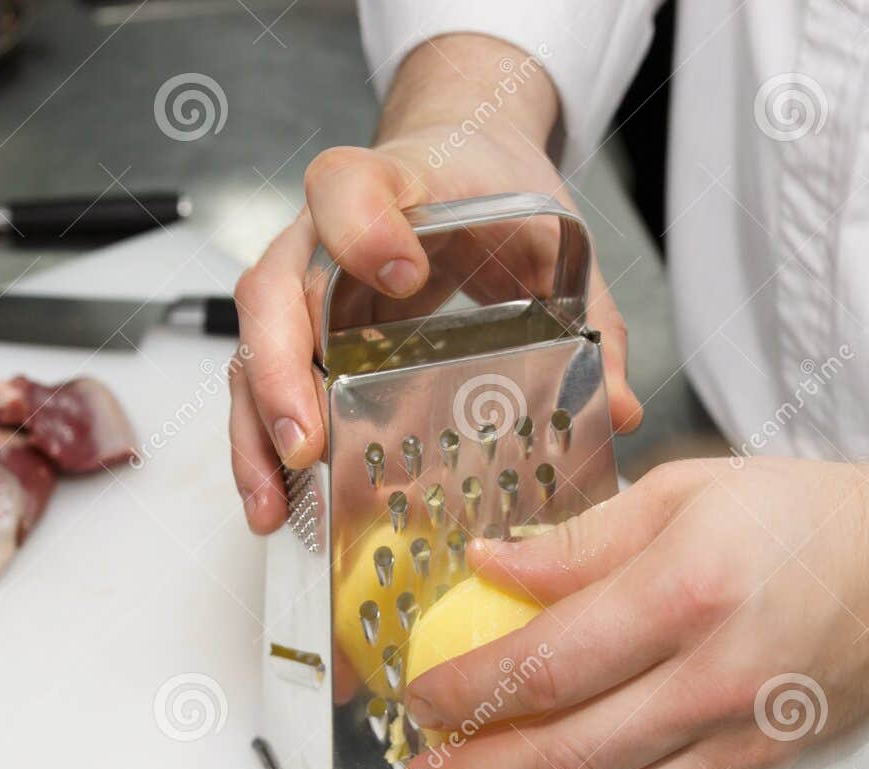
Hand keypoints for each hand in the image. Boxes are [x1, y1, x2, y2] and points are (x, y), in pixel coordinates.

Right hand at [229, 34, 640, 533]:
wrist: (457, 165)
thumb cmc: (490, 195)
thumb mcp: (554, 239)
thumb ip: (591, 320)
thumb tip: (617, 409)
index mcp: (391, 186)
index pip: (348, 186)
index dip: (362, 225)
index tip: (401, 269)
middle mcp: (321, 236)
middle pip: (272, 290)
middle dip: (281, 373)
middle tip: (307, 441)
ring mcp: (299, 286)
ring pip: (251, 350)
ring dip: (256, 432)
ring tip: (272, 503)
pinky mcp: (295, 334)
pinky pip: (259, 387)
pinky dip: (261, 448)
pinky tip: (278, 504)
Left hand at [400, 437, 868, 768]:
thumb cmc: (806, 518)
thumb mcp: (682, 491)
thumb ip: (578, 540)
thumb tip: (491, 564)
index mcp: (684, 594)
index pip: (544, 666)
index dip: (466, 692)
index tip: (420, 696)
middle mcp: (713, 678)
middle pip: (564, 753)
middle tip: (421, 767)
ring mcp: (740, 737)